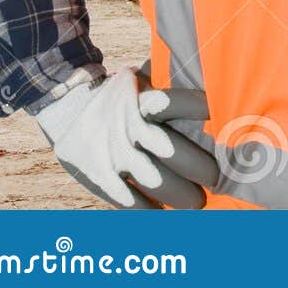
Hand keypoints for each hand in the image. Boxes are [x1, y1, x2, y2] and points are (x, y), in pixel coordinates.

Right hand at [33, 67, 218, 208]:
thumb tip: (212, 76)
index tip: (220, 117)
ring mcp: (112, 153)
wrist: (68, 108)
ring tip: (196, 202)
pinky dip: (147, 208)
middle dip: (197, 166)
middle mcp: (128, 126)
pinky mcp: (98, 175)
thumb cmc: (122, 95)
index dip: (196, 108)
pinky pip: (126, 199)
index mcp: (141, 100)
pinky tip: (162, 211)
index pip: (171, 103)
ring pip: (152, 179)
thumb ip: (168, 79)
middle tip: (214, 178)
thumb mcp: (140, 79)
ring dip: (179, 193)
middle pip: (169, 149)